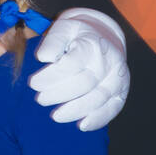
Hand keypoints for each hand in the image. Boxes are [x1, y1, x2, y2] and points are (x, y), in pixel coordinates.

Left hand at [30, 8, 128, 131]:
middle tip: (40, 99)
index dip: (52, 76)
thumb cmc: (76, 34)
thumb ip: (52, 41)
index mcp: (92, 44)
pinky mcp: (122, 90)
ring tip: (56, 116)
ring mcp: (117, 77)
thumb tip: (44, 58)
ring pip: (99, 97)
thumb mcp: (62, 28)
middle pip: (85, 82)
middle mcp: (109, 61)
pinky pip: (114, 107)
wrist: (103, 35)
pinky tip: (82, 125)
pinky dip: (99, 118)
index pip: (72, 63)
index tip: (33, 83)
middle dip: (60, 93)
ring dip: (76, 110)